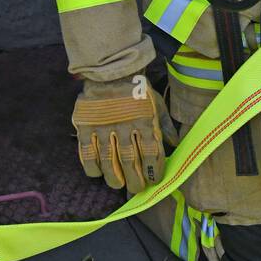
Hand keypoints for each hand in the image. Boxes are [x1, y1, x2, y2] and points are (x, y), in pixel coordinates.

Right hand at [72, 78, 174, 194]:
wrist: (111, 71)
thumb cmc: (137, 89)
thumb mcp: (155, 104)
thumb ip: (164, 126)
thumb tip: (174, 145)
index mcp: (145, 121)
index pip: (151, 153)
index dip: (153, 171)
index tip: (154, 181)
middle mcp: (125, 127)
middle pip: (130, 162)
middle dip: (135, 180)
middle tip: (136, 189)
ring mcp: (104, 128)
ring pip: (109, 161)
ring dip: (114, 177)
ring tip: (118, 184)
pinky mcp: (86, 126)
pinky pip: (87, 153)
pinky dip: (92, 166)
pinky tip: (97, 173)